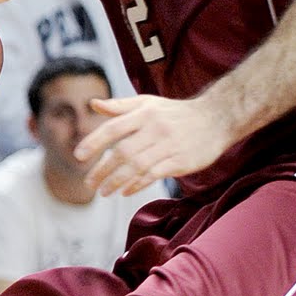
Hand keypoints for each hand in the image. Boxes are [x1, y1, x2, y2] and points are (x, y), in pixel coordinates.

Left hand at [76, 95, 231, 196]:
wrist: (217, 118)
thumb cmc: (174, 113)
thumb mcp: (148, 104)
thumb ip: (119, 106)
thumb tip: (92, 104)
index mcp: (144, 113)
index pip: (113, 128)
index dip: (93, 142)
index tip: (78, 156)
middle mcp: (155, 128)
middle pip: (122, 152)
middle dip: (101, 170)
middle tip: (88, 183)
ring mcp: (169, 145)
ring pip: (136, 166)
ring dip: (116, 181)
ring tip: (103, 191)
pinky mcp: (181, 161)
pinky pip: (154, 175)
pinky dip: (137, 184)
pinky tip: (125, 191)